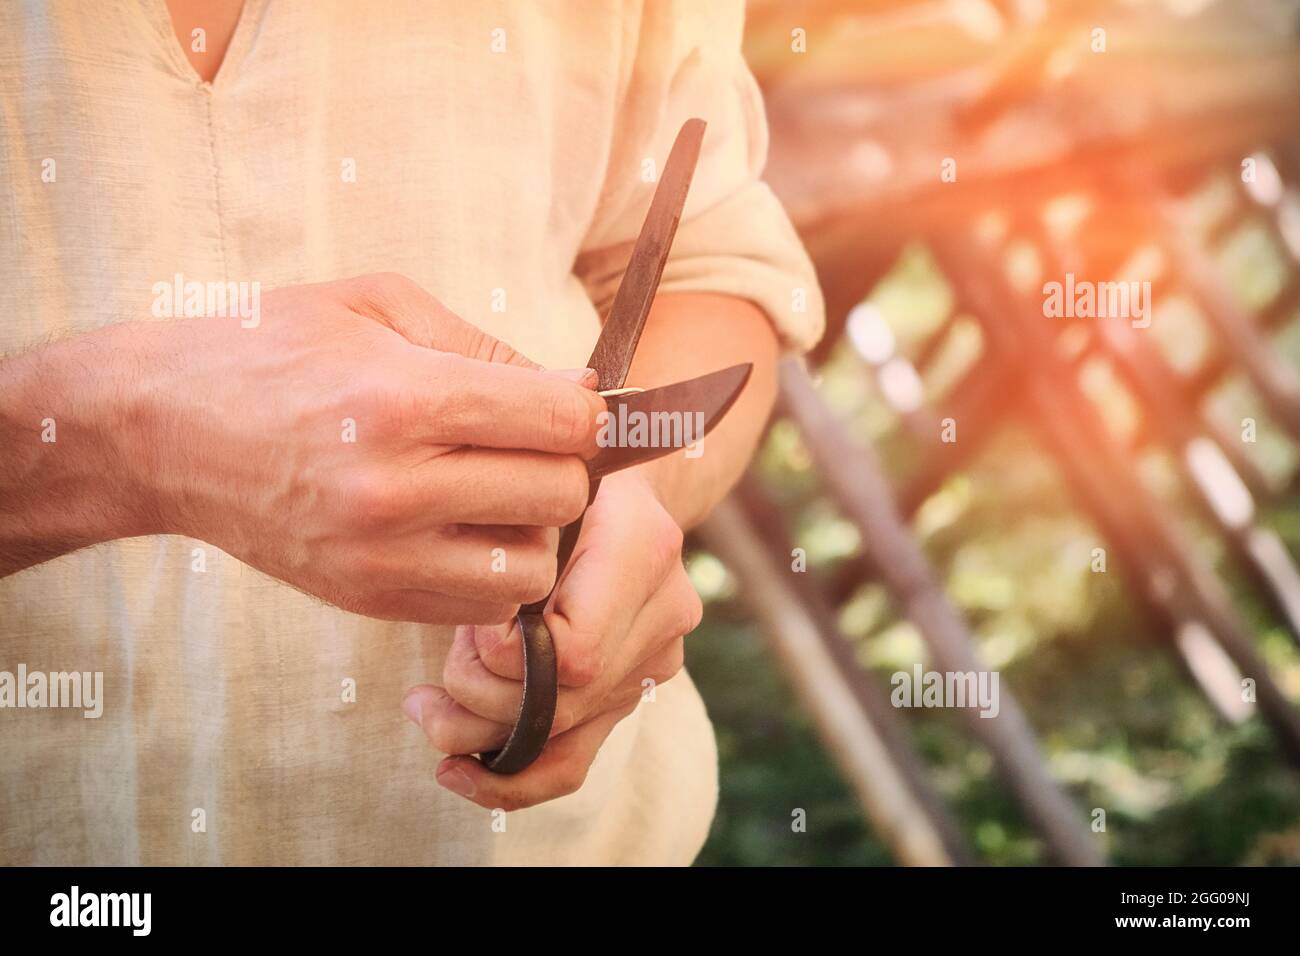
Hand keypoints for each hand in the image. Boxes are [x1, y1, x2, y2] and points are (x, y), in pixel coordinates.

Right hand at [115, 272, 604, 622]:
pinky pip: (480, 606)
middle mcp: (396, 487)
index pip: (563, 422)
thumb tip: (578, 390)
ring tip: (496, 494)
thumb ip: (486, 346)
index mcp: (404, 399)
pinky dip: (490, 570)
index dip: (583, 410)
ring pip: (530, 568)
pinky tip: (460, 529)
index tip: (565, 404)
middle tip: (530, 447)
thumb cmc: (266, 349)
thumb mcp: (374, 306)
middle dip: (563, 466)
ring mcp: (379, 556)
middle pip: (559, 496)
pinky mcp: (367, 598)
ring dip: (532, 531)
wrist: (162, 431)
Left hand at [402, 470, 702, 808]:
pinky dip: (512, 778)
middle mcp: (664, 611)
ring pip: (560, 738)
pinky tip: (456, 773)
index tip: (472, 625)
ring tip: (426, 706)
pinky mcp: (630, 691)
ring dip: (477, 732)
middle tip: (444, 656)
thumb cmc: (550, 468)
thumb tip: (485, 629)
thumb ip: (510, 531)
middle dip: (479, 693)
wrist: (612, 479)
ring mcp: (652, 659)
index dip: (506, 658)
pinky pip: (574, 761)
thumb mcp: (525, 475)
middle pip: (562, 703)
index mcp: (645, 547)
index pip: (574, 652)